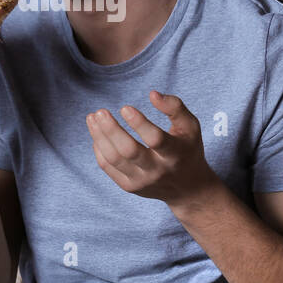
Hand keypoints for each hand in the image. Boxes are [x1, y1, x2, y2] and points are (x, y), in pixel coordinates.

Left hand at [84, 91, 218, 206]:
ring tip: (92, 117)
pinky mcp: (129, 187)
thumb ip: (175, 107)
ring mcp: (142, 181)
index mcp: (175, 154)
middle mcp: (158, 171)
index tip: (125, 108)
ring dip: (99, 137)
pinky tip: (97, 133)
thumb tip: (152, 94)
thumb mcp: (190, 126)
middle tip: (100, 111)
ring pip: (114, 159)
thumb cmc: (187, 149)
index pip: (155, 140)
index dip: (139, 123)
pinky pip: (108, 167)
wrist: (187, 188)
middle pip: (129, 151)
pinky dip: (99, 148)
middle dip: (111, 130)